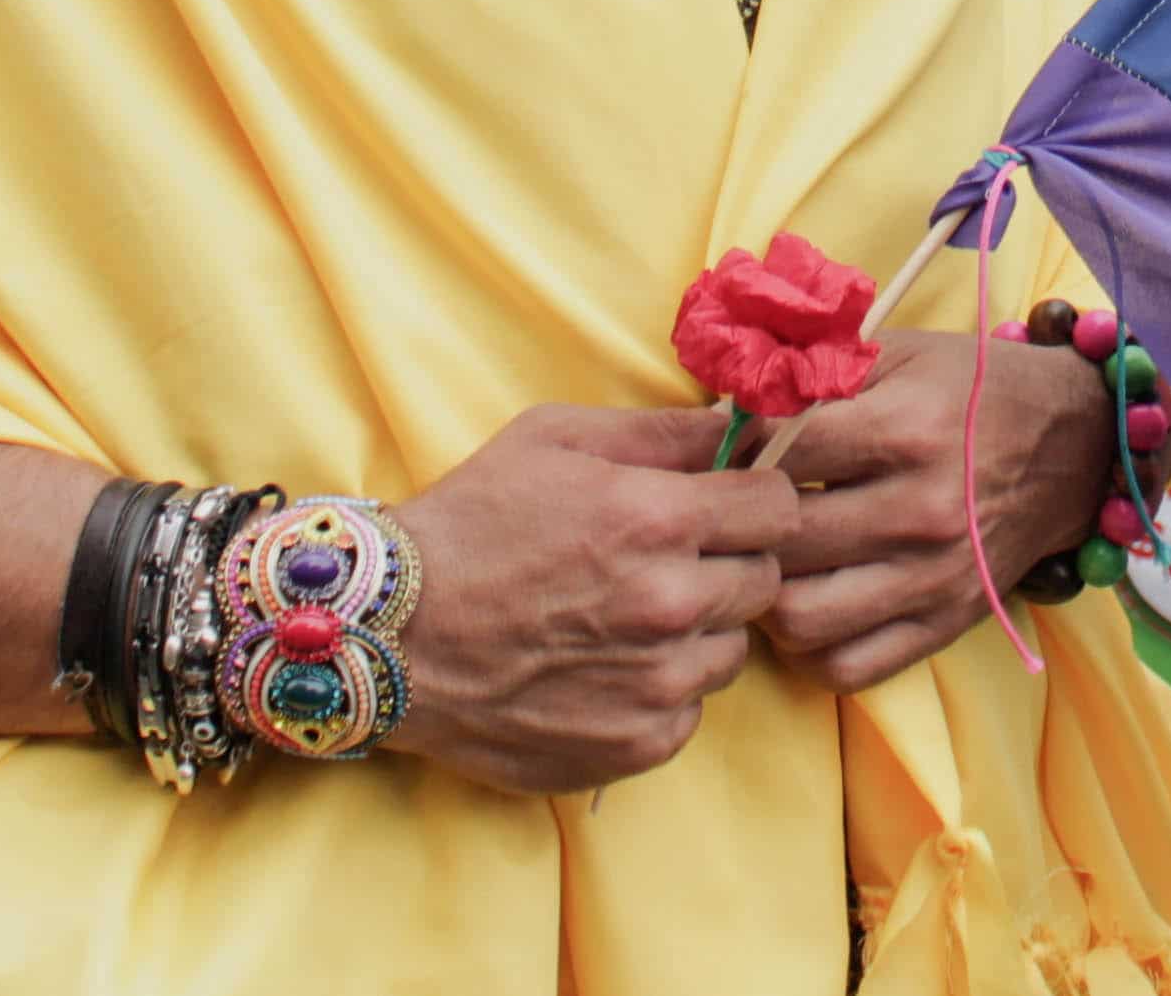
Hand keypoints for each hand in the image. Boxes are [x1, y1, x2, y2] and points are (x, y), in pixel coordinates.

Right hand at [385, 404, 794, 794]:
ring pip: (732, 650)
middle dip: (728, 565)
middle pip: (766, 580)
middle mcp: (672, 604)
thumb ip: (660, 432)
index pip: (781, 508)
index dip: (757, 502)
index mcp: (660, 518)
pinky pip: (691, 711)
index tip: (729, 507)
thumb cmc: (469, 523)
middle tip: (666, 563)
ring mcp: (658, 683)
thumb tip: (740, 425)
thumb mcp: (555, 439)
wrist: (389, 634)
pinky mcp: (639, 744)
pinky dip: (660, 691)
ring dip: (697, 633)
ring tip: (623, 619)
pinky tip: (601, 668)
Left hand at [764, 331, 1113, 692]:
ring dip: (768, 594)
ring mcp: (935, 577)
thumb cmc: (972, 389)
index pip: (777, 454)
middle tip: (736, 514)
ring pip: (801, 618)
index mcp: (906, 431)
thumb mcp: (898, 352)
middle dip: (744, 526)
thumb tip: (724, 410)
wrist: (1077, 442)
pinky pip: (849, 667)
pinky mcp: (948, 623)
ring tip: (770, 562)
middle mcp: (921, 511)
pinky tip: (809, 603)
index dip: (738, 450)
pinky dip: (810, 648)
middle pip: (783, 541)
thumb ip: (814, 374)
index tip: (736, 448)